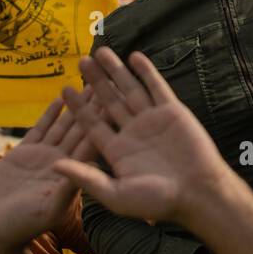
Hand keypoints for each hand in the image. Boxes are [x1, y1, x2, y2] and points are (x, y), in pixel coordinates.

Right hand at [0, 97, 95, 251]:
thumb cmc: (22, 225)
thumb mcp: (48, 209)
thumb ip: (66, 189)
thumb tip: (88, 169)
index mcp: (73, 175)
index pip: (92, 143)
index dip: (105, 122)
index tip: (118, 102)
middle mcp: (63, 162)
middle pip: (82, 128)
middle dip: (95, 106)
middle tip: (110, 82)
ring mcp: (45, 156)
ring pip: (64, 124)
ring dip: (76, 104)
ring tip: (89, 83)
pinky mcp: (25, 152)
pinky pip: (41, 128)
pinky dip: (51, 113)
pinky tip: (60, 96)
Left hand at [53, 47, 232, 225]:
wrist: (198, 193)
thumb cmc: (158, 201)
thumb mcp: (116, 194)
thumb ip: (87, 178)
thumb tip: (54, 165)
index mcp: (117, 151)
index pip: (93, 124)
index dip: (79, 107)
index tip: (64, 90)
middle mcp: (132, 132)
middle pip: (109, 101)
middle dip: (95, 81)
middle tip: (80, 61)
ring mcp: (152, 120)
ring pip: (130, 89)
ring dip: (116, 71)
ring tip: (101, 52)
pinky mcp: (172, 111)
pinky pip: (156, 87)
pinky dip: (146, 72)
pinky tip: (134, 57)